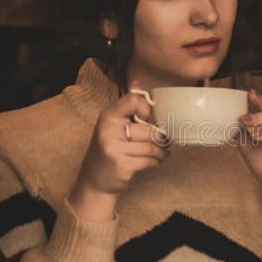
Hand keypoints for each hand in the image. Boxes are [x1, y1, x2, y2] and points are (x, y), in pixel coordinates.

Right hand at [69, 80, 168, 218]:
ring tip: (163, 152)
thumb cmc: (109, 148)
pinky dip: (156, 161)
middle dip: (161, 137)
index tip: (150, 119)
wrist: (95, 179)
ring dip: (162, 151)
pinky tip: (156, 161)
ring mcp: (114, 148)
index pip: (133, 101)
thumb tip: (138, 83)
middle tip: (166, 140)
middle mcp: (108, 130)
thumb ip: (126, 106)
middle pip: (148, 129)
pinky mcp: (122, 165)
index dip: (147, 109)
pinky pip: (149, 160)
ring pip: (151, 146)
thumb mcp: (113, 125)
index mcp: (108, 116)